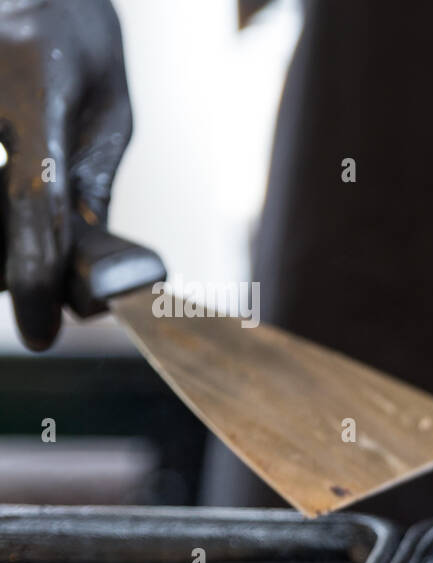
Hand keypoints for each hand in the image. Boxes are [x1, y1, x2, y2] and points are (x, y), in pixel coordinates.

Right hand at [0, 0, 131, 349]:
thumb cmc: (76, 46)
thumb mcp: (106, 112)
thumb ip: (90, 190)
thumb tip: (86, 283)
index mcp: (32, 79)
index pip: (34, 196)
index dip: (38, 274)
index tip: (44, 332)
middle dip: (11, 267)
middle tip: (39, 292)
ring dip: (0, 247)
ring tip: (23, 248)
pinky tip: (8, 225)